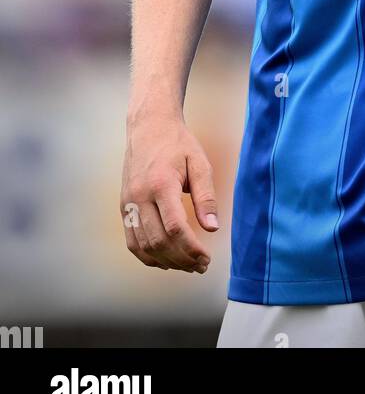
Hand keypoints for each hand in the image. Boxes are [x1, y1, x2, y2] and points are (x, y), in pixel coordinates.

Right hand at [121, 112, 218, 273]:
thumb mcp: (199, 163)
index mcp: (161, 184)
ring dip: (166, 262)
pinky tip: (166, 261)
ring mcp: (128, 203)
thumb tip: (212, 228)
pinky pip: (132, 241)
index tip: (207, 258)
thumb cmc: (178, 144)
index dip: (191, 249)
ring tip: (188, 266)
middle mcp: (140, 196)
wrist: (149, 127)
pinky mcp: (123, 207)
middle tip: (201, 266)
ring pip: (144, 246)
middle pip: (159, 241)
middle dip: (181, 259)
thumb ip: (206, 196)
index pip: (175, 227)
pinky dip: (148, 256)